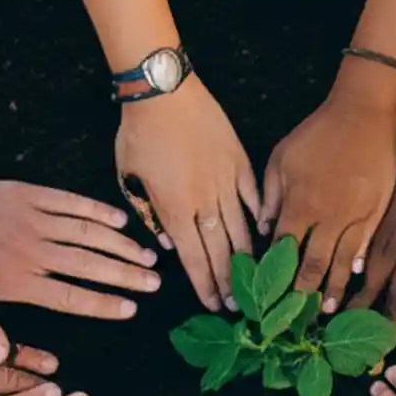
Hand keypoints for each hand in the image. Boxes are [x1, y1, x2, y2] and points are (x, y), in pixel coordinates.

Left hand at [0, 180, 159, 361]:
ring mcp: (33, 219)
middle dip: (126, 274)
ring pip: (87, 233)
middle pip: (89, 265)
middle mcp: (32, 250)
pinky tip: (119, 221)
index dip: (103, 304)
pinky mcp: (30, 194)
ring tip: (148, 255)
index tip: (131, 309)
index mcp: (16, 280)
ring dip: (120, 244)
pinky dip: (96, 210)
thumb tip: (3, 357)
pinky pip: (70, 202)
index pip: (70, 296)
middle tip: (155, 282)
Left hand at [116, 79, 259, 311]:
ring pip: (240, 228)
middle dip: (228, 280)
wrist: (164, 91)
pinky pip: (253, 197)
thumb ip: (148, 213)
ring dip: (246, 257)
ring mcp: (226, 182)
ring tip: (254, 278)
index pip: (192, 257)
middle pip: (219, 250)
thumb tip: (169, 244)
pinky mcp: (240, 163)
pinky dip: (259, 216)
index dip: (204, 283)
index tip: (213, 304)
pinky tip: (266, 234)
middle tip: (237, 305)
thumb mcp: (129, 176)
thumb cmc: (138, 132)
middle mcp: (203, 201)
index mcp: (174, 208)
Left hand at [261, 96, 395, 312]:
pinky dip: (358, 266)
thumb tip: (265, 229)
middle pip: (311, 265)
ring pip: (340, 263)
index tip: (268, 295)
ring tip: (326, 311)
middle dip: (302, 294)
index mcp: (299, 206)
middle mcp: (327, 218)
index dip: (275, 274)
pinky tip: (354, 280)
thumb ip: (271, 195)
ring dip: (332, 289)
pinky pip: (365, 247)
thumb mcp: (281, 158)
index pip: (283, 250)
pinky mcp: (377, 213)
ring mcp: (355, 218)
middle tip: (296, 318)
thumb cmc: (319, 132)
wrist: (365, 114)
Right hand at [350, 145, 395, 324]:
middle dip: (357, 315)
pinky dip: (346, 268)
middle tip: (342, 336)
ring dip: (347, 293)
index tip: (380, 344)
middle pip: (369, 289)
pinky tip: (337, 278)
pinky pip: (354, 251)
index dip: (387, 322)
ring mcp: (376, 233)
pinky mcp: (369, 220)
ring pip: (357, 271)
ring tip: (332, 313)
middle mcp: (390, 249)